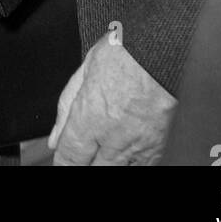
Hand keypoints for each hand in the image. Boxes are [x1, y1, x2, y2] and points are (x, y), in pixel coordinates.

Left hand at [48, 33, 176, 164]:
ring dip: (107, 163)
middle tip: (86, 150)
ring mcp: (137, 146)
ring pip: (115, 171)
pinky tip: (126, 151)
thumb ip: (67, 105)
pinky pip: (141, 167)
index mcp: (89, 116)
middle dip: (85, 162)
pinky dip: (131, 163)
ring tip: (107, 148)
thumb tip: (56, 134)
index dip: (65, 161)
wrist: (165, 51)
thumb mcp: (86, 69)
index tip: (65, 157)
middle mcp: (112, 137)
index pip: (69, 158)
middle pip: (91, 169)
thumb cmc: (128, 52)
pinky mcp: (157, 148)